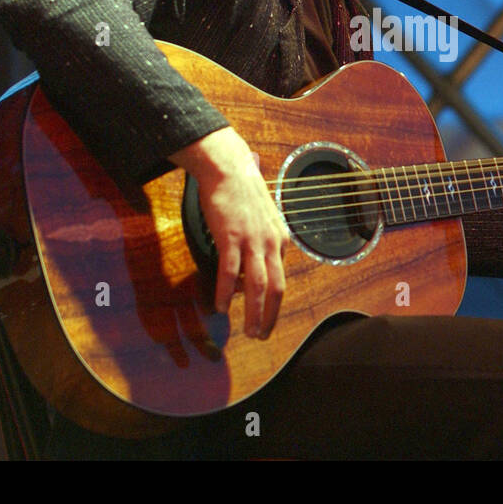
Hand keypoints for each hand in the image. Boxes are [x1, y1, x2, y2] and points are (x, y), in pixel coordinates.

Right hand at [171, 127, 288, 337]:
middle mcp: (272, 243)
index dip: (271, 300)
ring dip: (254, 313)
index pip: (280, 277)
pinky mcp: (231, 237)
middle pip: (276, 288)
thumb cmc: (242, 192)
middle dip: (271, 316)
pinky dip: (227, 294)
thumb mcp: (262, 219)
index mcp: (281, 239)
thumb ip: (261, 243)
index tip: (263, 314)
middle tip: (262, 335)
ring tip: (249, 332)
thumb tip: (248, 270)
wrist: (228, 168)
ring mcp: (252, 241)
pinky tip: (221, 307)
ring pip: (257, 287)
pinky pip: (230, 273)